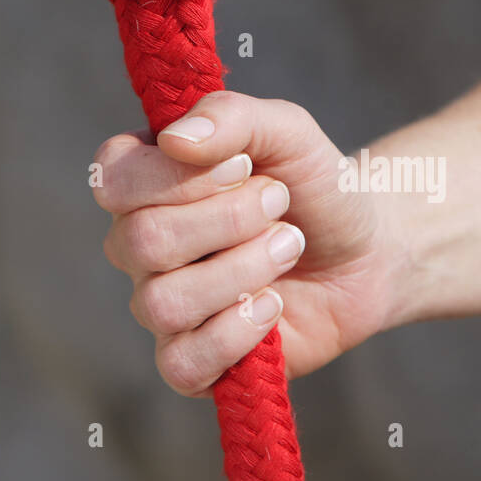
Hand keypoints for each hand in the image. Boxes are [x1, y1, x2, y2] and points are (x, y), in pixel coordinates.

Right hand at [92, 90, 398, 394]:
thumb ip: (231, 117)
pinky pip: (180, 364)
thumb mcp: (286, 130)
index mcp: (143, 180)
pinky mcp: (189, 360)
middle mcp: (138, 242)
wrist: (366, 249)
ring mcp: (159, 303)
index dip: (176, 176)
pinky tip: (272, 305)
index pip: (114, 180)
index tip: (245, 163)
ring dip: (243, 272)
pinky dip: (235, 334)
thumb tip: (175, 139)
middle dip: (229, 220)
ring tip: (289, 248)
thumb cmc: (312, 183)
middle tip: (280, 204)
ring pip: (163, 303)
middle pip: (143, 241)